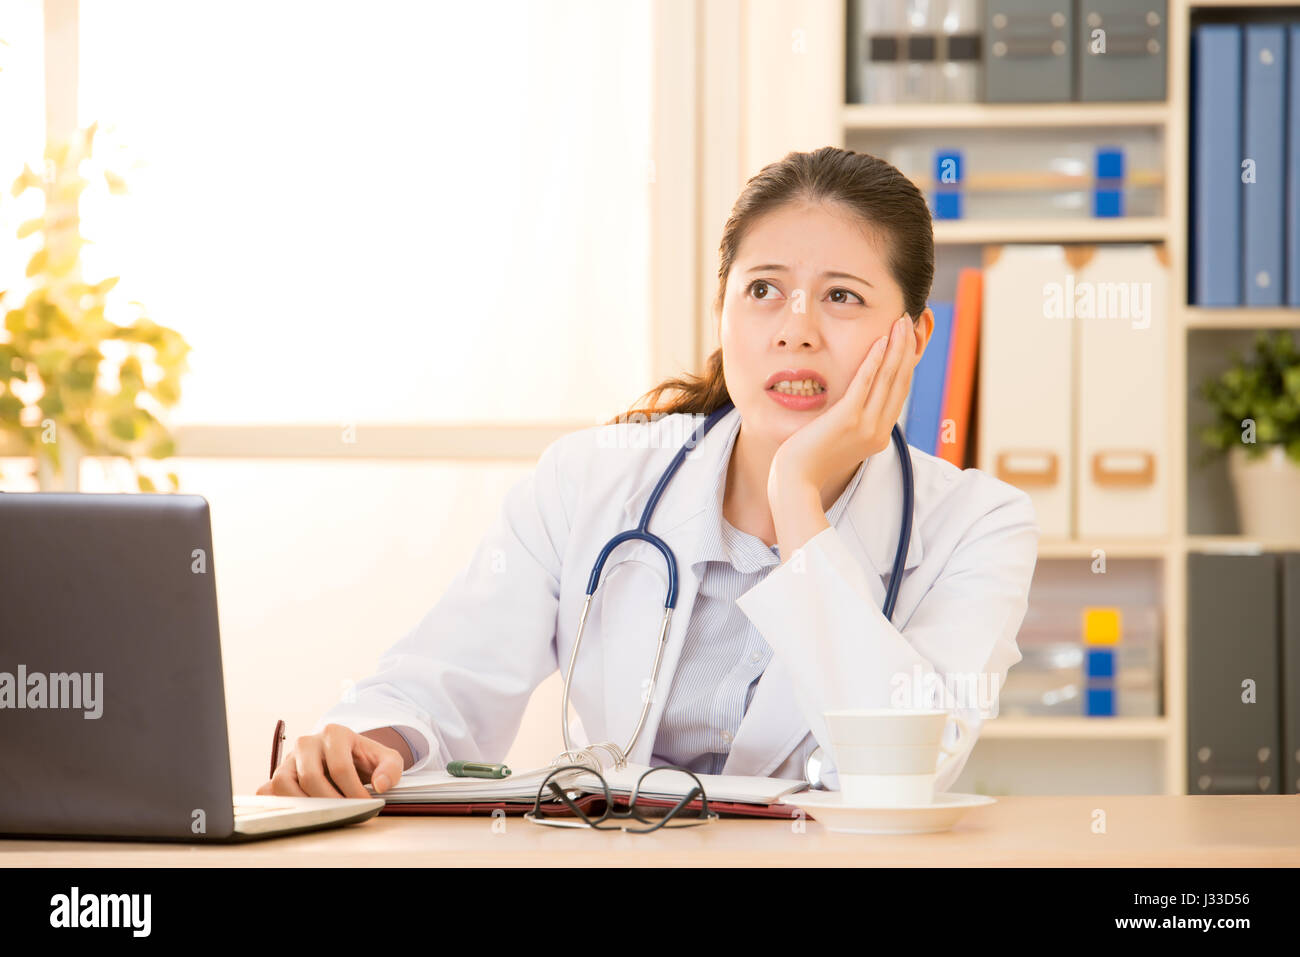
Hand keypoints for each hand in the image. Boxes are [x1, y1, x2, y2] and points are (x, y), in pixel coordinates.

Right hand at [255, 723, 404, 797]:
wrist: (348, 756)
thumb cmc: (364, 759)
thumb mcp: (387, 758)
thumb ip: (391, 769)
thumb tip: (380, 785)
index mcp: (334, 733)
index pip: (340, 766)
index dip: (353, 791)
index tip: (364, 805)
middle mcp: (307, 742)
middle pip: (310, 776)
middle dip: (329, 801)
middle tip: (345, 812)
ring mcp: (290, 757)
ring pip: (283, 783)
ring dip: (303, 804)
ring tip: (324, 813)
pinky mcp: (279, 773)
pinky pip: (268, 790)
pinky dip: (280, 802)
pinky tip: (301, 811)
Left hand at [769, 313, 917, 503]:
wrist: (795, 481)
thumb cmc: (808, 461)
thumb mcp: (838, 441)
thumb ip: (851, 423)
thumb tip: (852, 405)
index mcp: (879, 435)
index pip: (899, 392)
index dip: (905, 363)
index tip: (905, 339)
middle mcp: (879, 430)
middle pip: (900, 381)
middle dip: (906, 348)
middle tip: (908, 321)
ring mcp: (866, 426)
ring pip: (889, 378)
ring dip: (897, 346)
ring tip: (900, 322)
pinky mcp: (848, 419)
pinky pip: (866, 383)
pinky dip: (876, 360)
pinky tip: (881, 340)